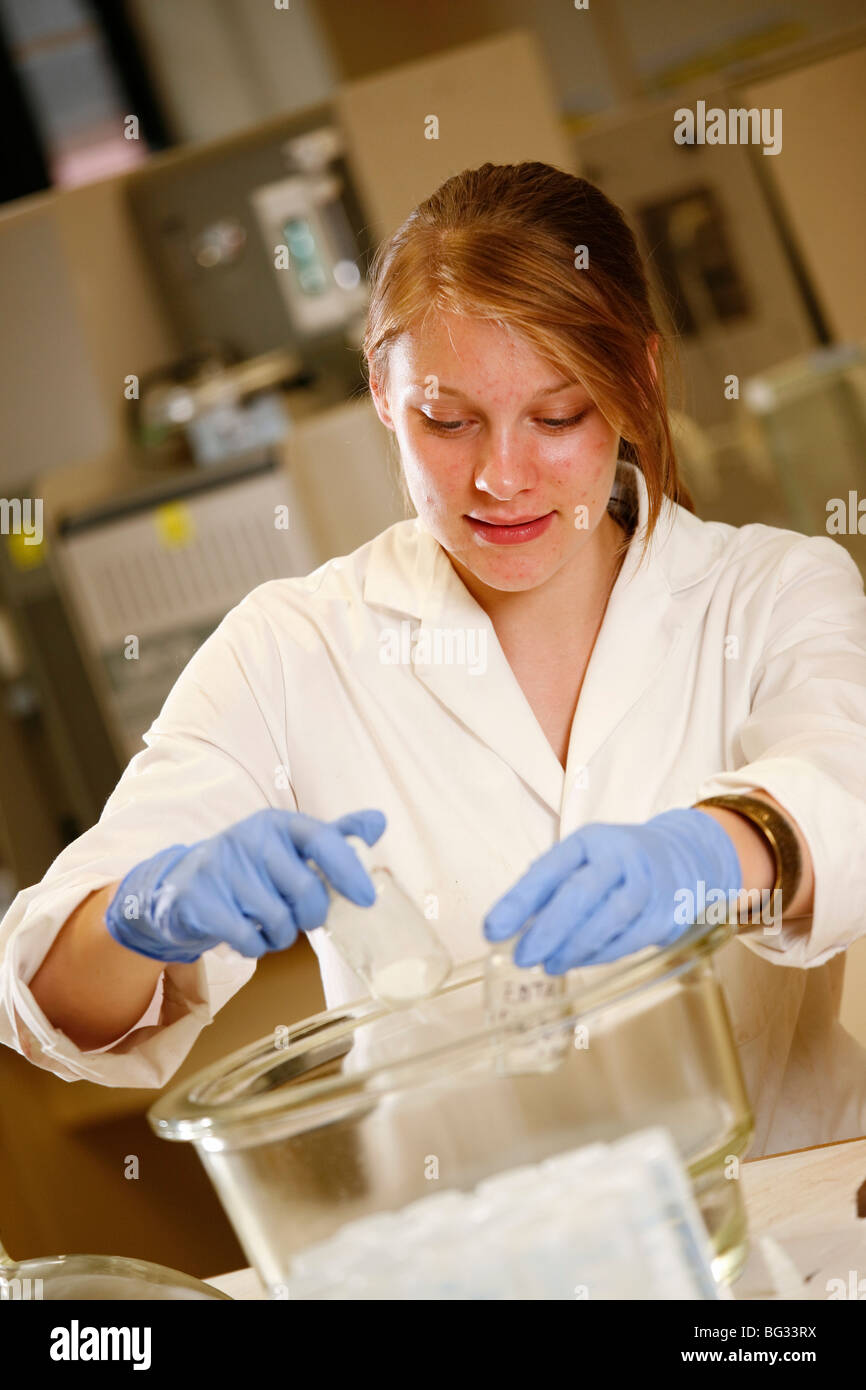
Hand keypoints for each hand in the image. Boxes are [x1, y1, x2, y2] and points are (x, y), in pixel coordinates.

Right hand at [105, 807, 385, 962]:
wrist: (181, 885)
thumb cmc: (250, 868)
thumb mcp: (290, 846)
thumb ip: (334, 837)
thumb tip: (379, 822)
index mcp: (278, 823)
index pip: (322, 839)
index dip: (349, 870)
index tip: (367, 899)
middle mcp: (250, 838)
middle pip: (305, 889)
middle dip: (312, 915)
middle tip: (303, 919)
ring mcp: (222, 868)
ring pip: (277, 920)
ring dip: (281, 935)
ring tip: (269, 925)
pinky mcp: (200, 900)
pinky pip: (247, 938)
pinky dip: (255, 946)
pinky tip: (247, 935)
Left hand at [483, 808, 741, 970]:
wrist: (683, 857)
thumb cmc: (614, 863)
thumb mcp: (581, 860)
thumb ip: (546, 888)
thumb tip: (505, 927)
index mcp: (589, 841)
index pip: (549, 869)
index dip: (519, 900)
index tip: (492, 930)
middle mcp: (620, 857)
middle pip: (582, 893)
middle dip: (548, 929)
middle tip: (522, 956)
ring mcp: (647, 885)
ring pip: (609, 919)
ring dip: (574, 947)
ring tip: (548, 965)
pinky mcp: (667, 913)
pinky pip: (629, 940)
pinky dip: (600, 954)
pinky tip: (578, 962)